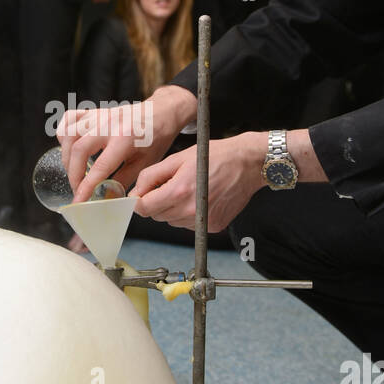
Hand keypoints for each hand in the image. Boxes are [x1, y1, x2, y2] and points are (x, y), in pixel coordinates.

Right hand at [58, 84, 196, 202]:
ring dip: (67, 157)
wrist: (161, 113)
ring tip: (75, 172)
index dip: (85, 187)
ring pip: (69, 135)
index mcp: (125, 137)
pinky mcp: (93, 111)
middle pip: (78, 150)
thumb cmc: (155, 139)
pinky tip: (70, 148)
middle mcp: (108, 123)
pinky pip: (69, 119)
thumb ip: (122, 181)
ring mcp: (99, 115)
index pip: (99, 167)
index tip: (78, 202)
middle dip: (74, 175)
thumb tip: (104, 198)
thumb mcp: (144, 164)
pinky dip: (64, 135)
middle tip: (78, 189)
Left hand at [131, 133, 263, 232]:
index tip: (143, 194)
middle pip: (157, 216)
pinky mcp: (213, 226)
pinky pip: (190, 225)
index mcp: (179, 191)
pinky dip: (189, 214)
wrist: (247, 164)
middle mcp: (191, 210)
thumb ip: (151, 175)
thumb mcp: (178, 158)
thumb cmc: (217, 156)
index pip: (144, 208)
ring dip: (173, 209)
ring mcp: (203, 221)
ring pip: (172, 222)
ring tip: (189, 190)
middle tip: (171, 185)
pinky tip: (201, 198)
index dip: (140, 200)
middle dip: (157, 202)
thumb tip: (136, 192)